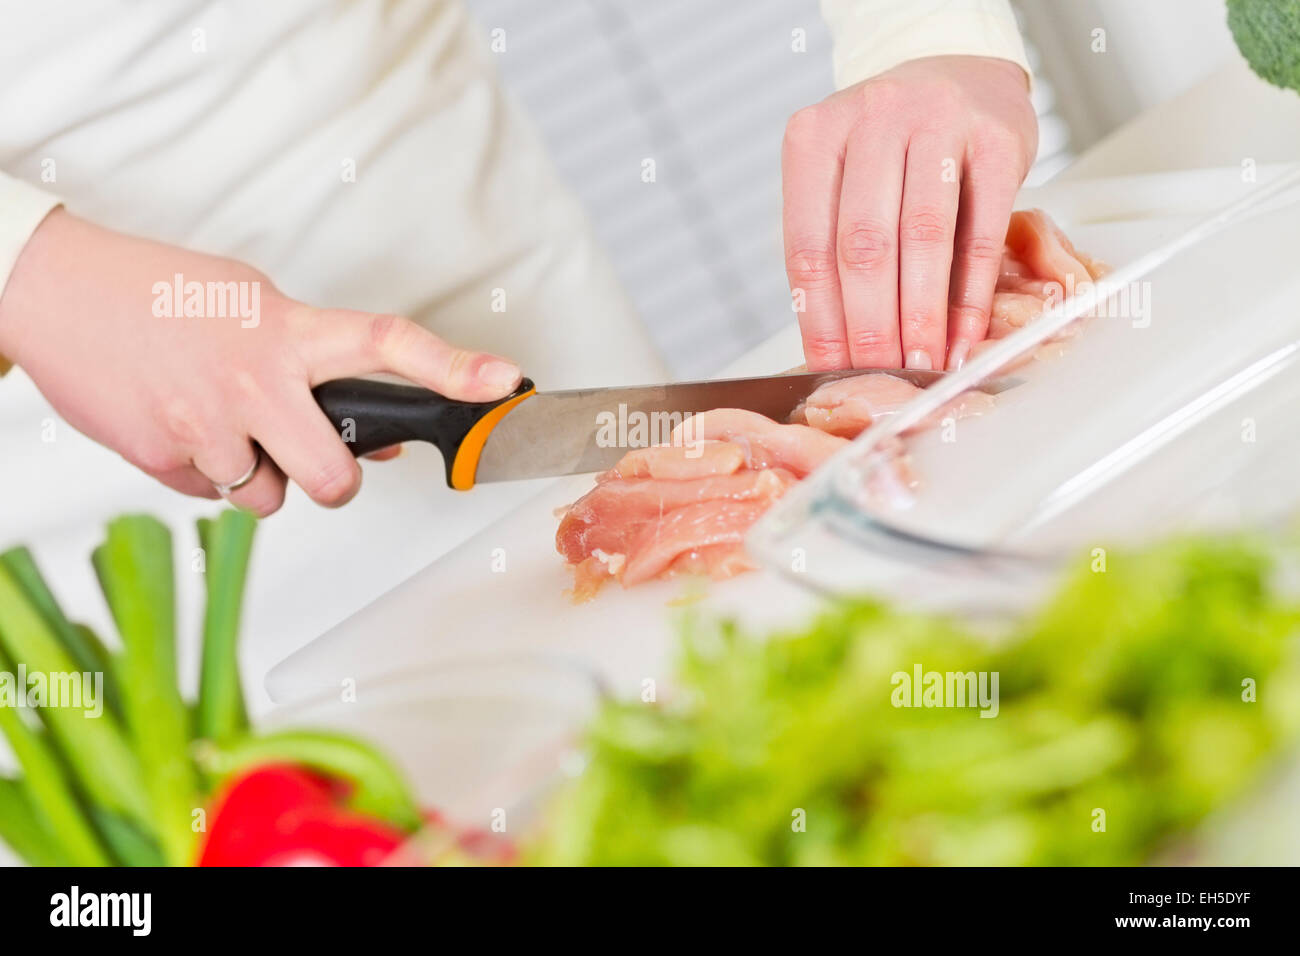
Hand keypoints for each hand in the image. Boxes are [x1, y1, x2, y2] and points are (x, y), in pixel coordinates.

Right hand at [0, 210, 521, 514]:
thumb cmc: (161, 293)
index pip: (390, 345)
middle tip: (313, 454)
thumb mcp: (256, 307)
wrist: (56, 291)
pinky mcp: (164, 459)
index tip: (504, 383)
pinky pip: (214, 496)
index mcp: (288, 331)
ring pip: (270, 500)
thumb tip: (379, 440)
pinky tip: (186, 426)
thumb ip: (319, 366)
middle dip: (334, 482)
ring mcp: (208, 427)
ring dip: (262, 476)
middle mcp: (256, 382)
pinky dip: (210, 473)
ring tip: (226, 422)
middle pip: (336, 481)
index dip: (454, 368)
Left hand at [781, 55, 1037, 371]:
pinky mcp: (996, 140)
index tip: (831, 369)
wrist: (959, 72)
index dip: (821, 318)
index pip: (808, 245)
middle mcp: (871, 119)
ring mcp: (936, 121)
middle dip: (871, 324)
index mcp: (815, 136)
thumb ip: (835, 250)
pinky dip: (971, 295)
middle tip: (880, 375)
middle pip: (863, 244)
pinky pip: (982, 230)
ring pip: (922, 236)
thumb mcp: (845, 179)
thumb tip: (836, 349)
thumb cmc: (892, 145)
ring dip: (921, 314)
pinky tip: (963, 335)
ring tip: (921, 363)